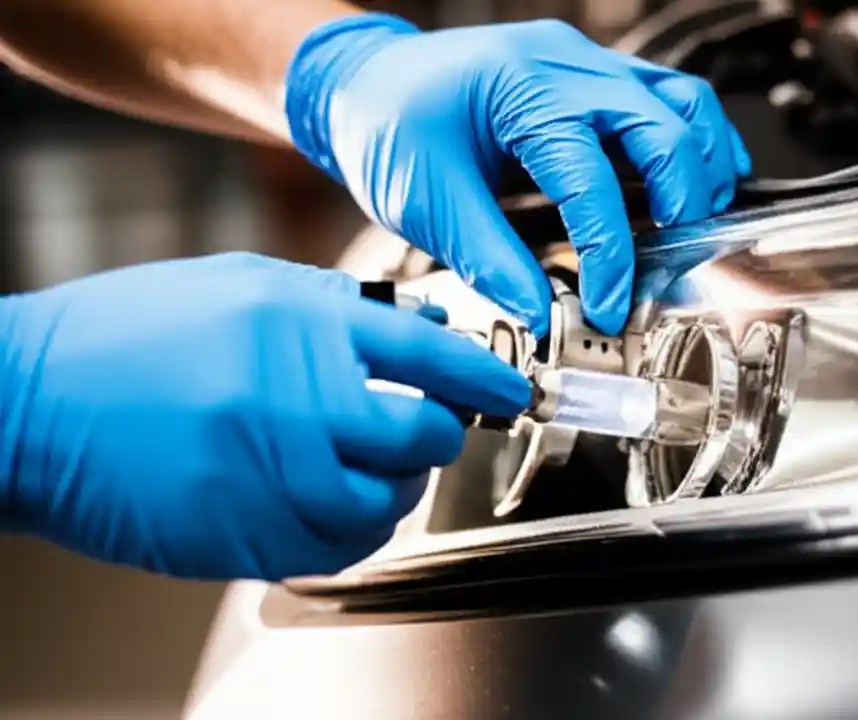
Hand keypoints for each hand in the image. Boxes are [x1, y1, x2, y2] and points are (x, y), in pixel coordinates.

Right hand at [0, 252, 529, 579]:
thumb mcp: (239, 286)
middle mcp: (296, 405)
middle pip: (422, 438)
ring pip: (388, 505)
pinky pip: (338, 549)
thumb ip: (338, 306)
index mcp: (299, 329)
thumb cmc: (129, 336)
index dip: (486, 376)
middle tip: (428, 425)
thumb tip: (421, 326)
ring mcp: (271, 480)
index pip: (431, 357)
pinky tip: (333, 500)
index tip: (510, 388)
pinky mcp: (246, 539)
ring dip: (397, 487)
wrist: (26, 407)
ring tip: (371, 464)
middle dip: (439, 433)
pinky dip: (355, 528)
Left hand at [285, 15, 751, 336]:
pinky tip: (700, 184)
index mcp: (518, 89)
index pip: (589, 178)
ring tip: (696, 226)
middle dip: (681, 202)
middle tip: (673, 266)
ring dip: (701, 166)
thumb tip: (541, 315)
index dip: (609, 253)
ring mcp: (586, 63)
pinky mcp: (595, 75)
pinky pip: (670, 96)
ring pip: (682, 101)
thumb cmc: (386, 127)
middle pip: (661, 126)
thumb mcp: (425, 201)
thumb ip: (489, 259)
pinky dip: (696, 140)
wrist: (365, 81)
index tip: (608, 308)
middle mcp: (564, 64)